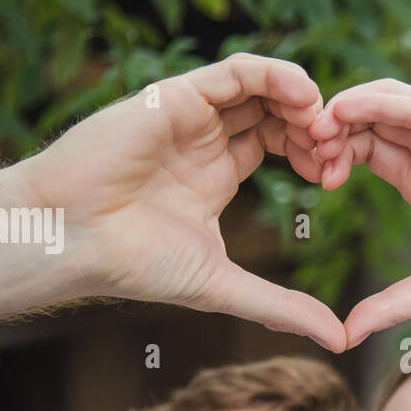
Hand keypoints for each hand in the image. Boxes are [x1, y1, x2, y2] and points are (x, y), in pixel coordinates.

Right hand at [16, 52, 346, 351]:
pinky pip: (236, 70)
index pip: (278, 141)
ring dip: (302, 97)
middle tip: (335, 153)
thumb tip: (339, 340)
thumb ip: (283, 307)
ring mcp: (189, 115)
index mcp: (216, 172)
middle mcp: (204, 138)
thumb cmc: (133, 264)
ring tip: (323, 127)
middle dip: (314, 126)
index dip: (313, 152)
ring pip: (260, 83)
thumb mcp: (224, 286)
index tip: (334, 178)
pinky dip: (276, 75)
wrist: (71, 241)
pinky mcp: (175, 96)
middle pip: (275, 110)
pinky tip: (304, 99)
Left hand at [308, 79, 410, 347]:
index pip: (363, 147)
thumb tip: (346, 336)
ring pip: (386, 100)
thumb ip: (391, 303)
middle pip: (366, 119)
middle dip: (330, 129)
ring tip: (317, 129)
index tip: (311, 179)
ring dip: (346, 109)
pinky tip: (347, 111)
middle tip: (303, 149)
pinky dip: (379, 102)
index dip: (332, 155)